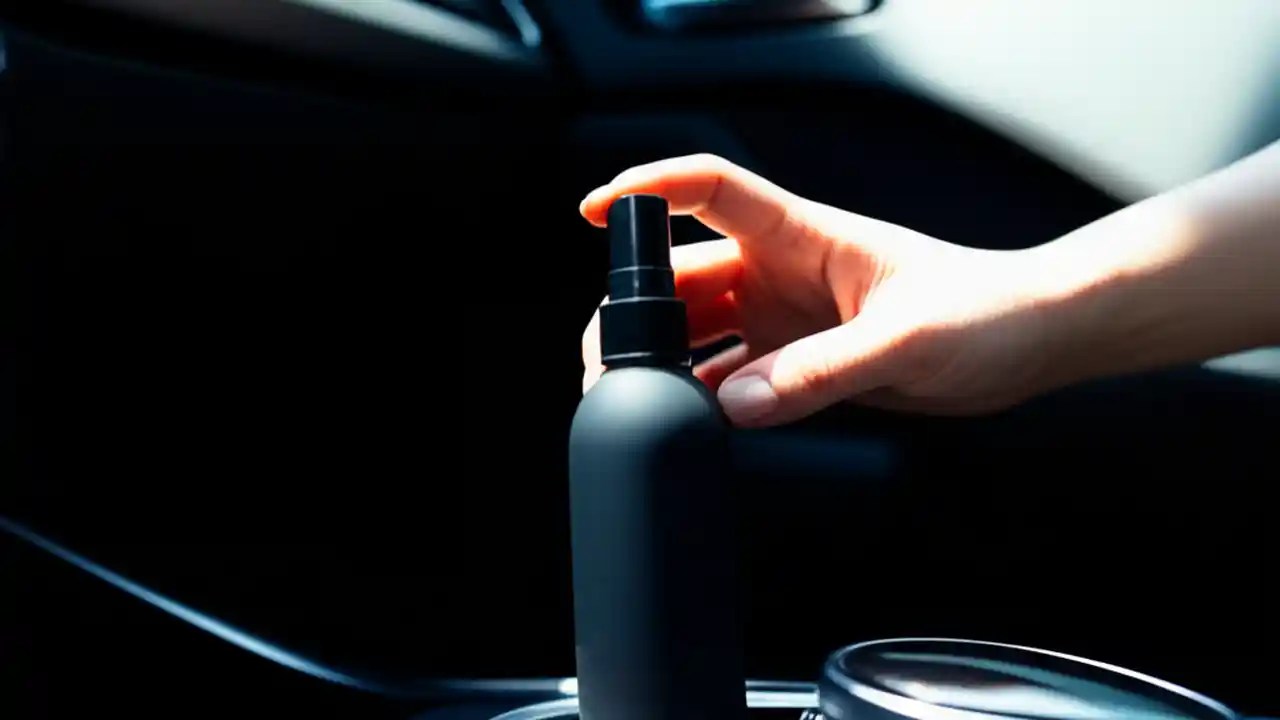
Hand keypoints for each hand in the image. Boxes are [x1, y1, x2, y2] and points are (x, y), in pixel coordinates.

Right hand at [579, 154, 1068, 426]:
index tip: (597, 212)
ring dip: (665, 361)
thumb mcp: (906, 339)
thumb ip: (821, 372)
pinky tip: (694, 422)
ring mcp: (786, 319)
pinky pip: (732, 377)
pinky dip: (706, 399)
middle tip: (610, 359)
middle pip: (681, 275)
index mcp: (802, 234)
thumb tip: (735, 403)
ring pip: (698, 331)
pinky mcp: (798, 362)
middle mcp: (781, 271)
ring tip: (644, 399)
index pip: (707, 190)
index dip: (648, 191)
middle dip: (636, 308)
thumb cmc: (987, 310)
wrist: (1028, 341)